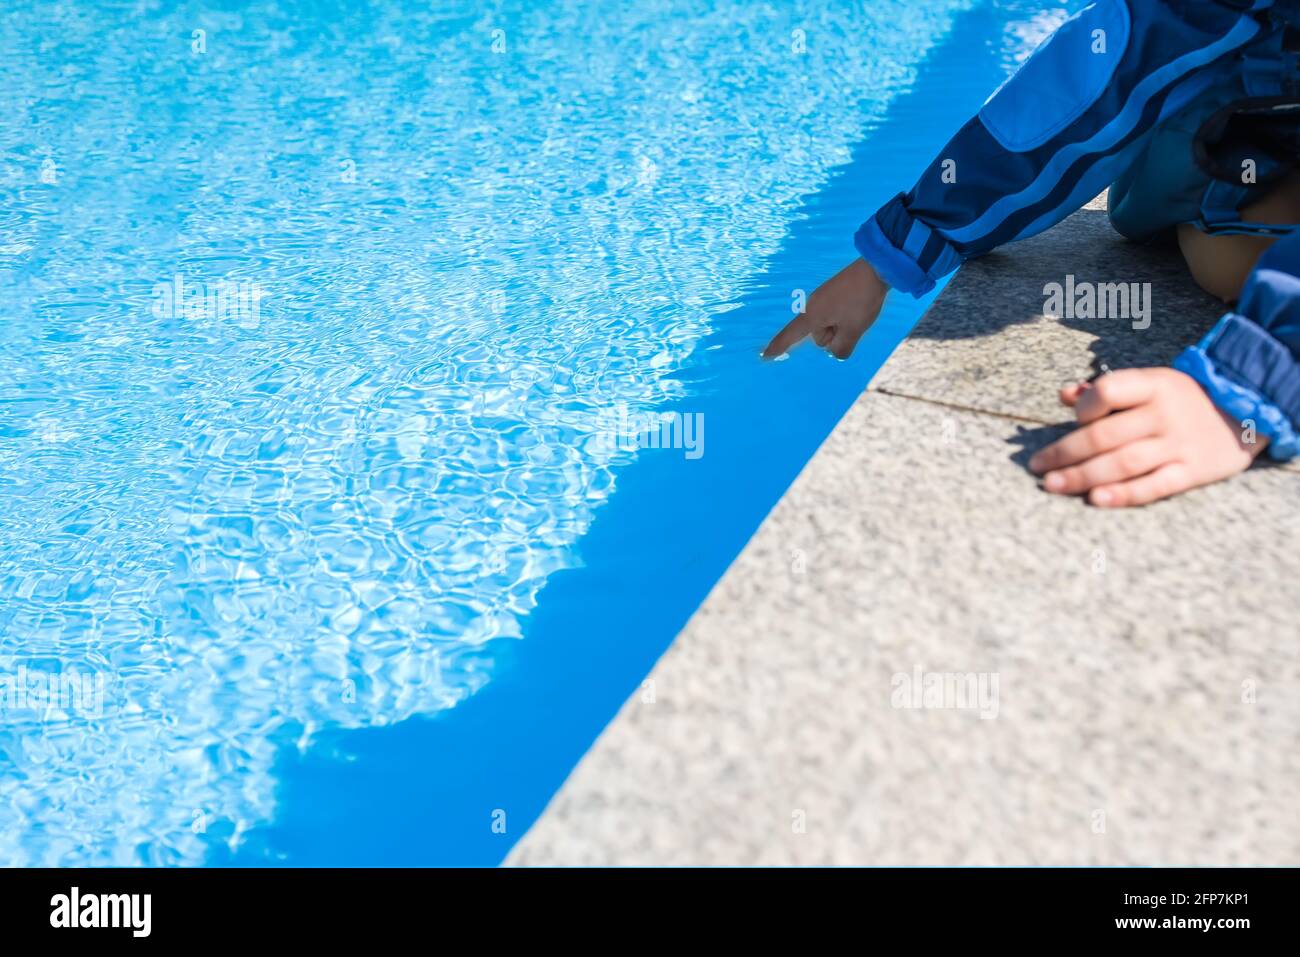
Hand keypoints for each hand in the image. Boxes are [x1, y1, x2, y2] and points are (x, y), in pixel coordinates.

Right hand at [762, 258, 887, 359]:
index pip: (789, 336)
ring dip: (842, 327)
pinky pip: (834, 315)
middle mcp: (812, 307)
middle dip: (835, 336)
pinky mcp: (832, 295)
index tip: (764, 356)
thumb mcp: (853, 331)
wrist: (876, 268)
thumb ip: (841, 349)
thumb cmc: (861, 300)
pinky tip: (858, 307)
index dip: (778, 347)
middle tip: (853, 321)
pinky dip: (845, 317)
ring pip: (829, 327)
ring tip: (858, 311)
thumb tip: (836, 352)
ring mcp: (822, 299)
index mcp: (812, 316)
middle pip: (819, 337)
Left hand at [1028, 367, 1266, 507]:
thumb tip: (1064, 395)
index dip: (1084, 408)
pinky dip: (1123, 494)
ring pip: (1123, 463)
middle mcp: (1165, 414)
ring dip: (1083, 476)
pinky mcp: (1192, 471)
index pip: (1108, 391)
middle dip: (1065, 453)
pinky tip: (1095, 499)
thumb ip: (1107, 389)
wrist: (1248, 411)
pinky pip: (1154, 485)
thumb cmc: (1182, 399)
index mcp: (1154, 385)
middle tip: (1037, 468)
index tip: (1074, 420)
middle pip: (1105, 436)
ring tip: (1052, 485)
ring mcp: (1179, 444)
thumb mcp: (1150, 383)